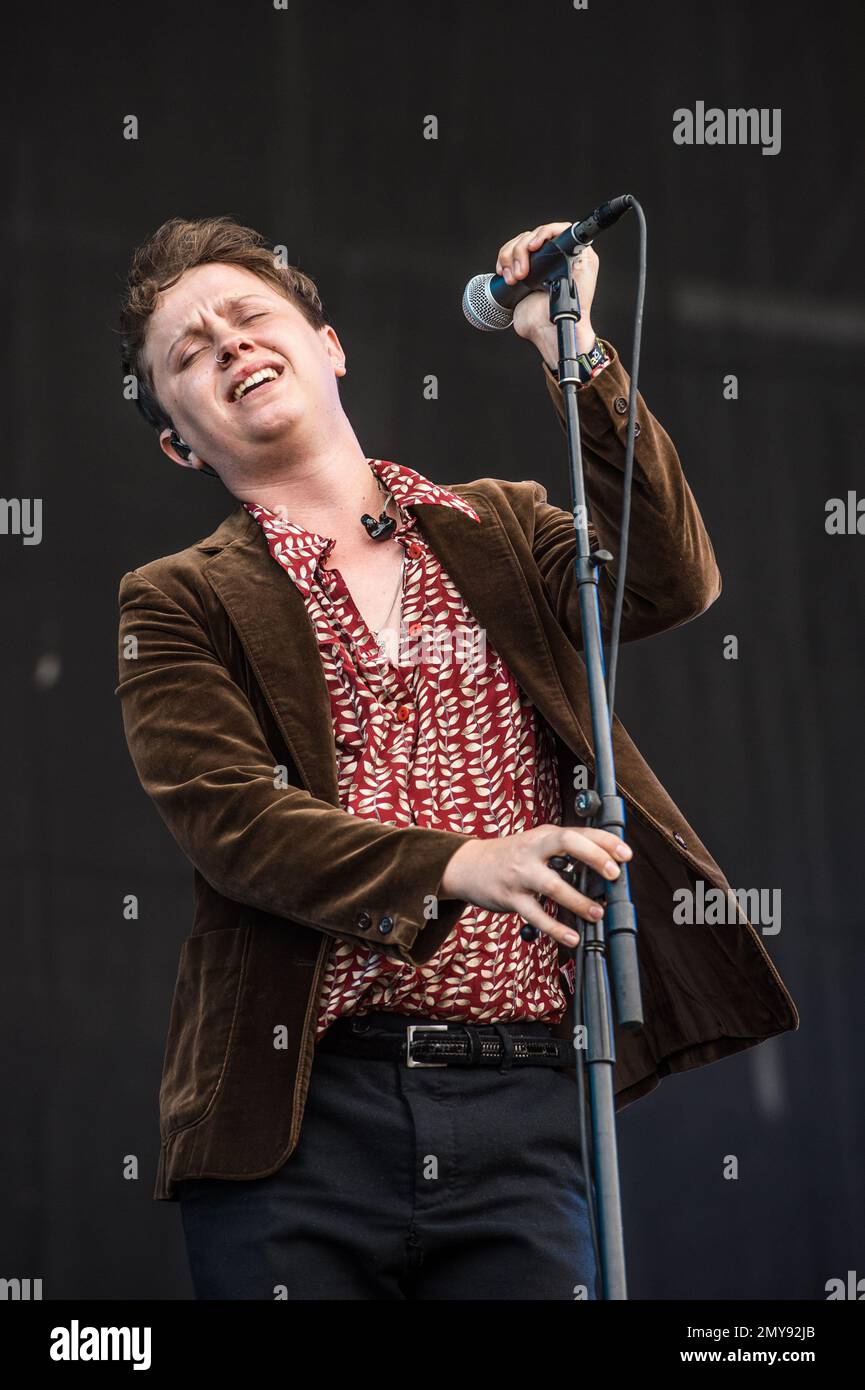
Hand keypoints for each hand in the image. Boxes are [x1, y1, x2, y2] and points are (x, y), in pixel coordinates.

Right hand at [439, 824, 631, 949]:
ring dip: (578, 901)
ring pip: (552, 885)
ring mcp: (520, 873)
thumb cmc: (510, 856)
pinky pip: (536, 915)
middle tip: (614, 875)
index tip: (626, 854)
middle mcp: (532, 849)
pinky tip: (571, 937)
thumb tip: (604, 866)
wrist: (468, 866)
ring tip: (597, 913)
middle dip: (594, 857)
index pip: (578, 832)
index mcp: (543, 835)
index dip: (604, 841)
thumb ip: (564, 852)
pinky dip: (556, 928)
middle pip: (566, 843)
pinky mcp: (510, 897)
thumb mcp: (536, 844)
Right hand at [495, 222, 599, 364]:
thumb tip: (567, 240)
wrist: (548, 333)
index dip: (543, 233)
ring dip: (511, 259)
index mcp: (574, 256)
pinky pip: (508, 256)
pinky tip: (506, 276)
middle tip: (522, 274)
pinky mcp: (522, 273)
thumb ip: (573, 260)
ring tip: (515, 279)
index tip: (534, 246)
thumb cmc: (568, 314)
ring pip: (518, 244)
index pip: (558, 230)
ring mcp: (538, 264)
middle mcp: (556, 257)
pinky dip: (503, 263)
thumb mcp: (576, 281)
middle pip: (533, 236)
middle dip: (522, 252)